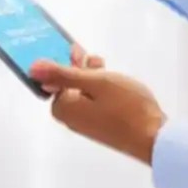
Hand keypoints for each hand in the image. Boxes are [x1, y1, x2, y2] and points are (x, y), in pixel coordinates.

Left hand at [30, 51, 166, 165]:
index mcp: (65, 109)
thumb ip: (63, 74)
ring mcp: (89, 125)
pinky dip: (100, 89)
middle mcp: (72, 119)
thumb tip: (32, 68)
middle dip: (77, 68)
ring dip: (90, 77)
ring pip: (83, 94)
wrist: (155, 138)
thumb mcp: (95, 82)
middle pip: (67, 87)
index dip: (63, 62)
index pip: (54, 80)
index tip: (76, 49)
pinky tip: (113, 82)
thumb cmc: (126, 106)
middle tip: (91, 56)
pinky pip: (94, 103)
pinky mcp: (103, 128)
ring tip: (104, 64)